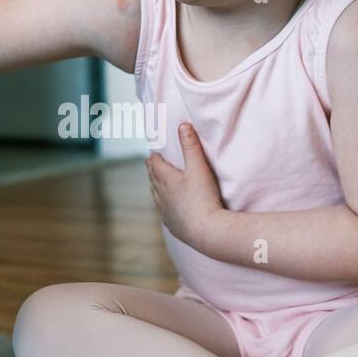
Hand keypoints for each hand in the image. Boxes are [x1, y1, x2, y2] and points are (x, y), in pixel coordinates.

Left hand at [146, 122, 224, 250]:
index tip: (152, 153)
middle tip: (151, 164)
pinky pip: (162, 211)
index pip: (155, 165)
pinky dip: (161, 204)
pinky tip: (165, 207)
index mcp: (166, 180)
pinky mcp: (171, 224)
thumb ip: (191, 146)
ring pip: (155, 195)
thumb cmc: (203, 198)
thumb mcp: (199, 167)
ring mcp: (165, 211)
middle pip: (153, 179)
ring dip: (155, 187)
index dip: (153, 158)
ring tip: (156, 183)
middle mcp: (161, 195)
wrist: (206, 231)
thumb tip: (183, 125)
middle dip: (152, 170)